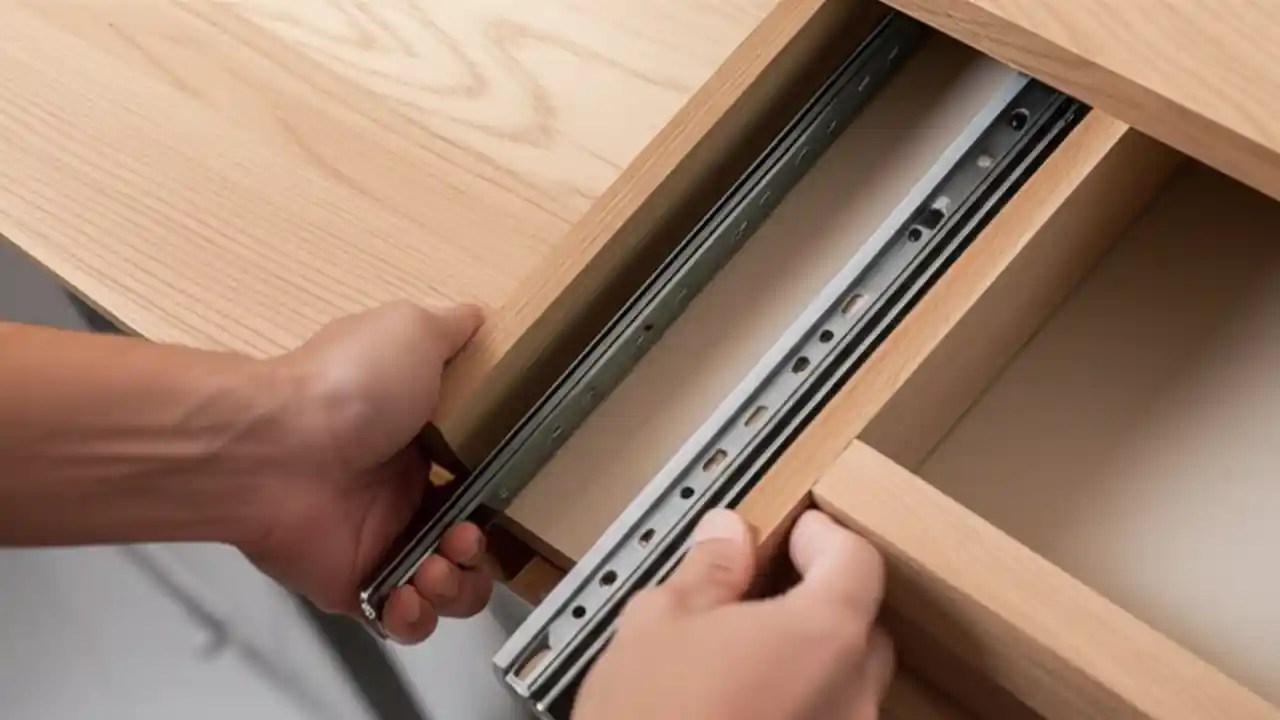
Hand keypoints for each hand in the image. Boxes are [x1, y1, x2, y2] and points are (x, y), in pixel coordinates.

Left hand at [239, 302, 492, 642]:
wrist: (274, 446)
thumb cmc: (341, 390)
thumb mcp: (411, 332)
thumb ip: (451, 330)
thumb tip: (475, 318)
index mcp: (417, 444)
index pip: (476, 485)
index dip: (497, 500)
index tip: (499, 500)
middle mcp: (396, 495)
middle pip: (467, 543)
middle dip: (483, 552)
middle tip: (464, 538)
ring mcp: (374, 541)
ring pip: (444, 586)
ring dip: (459, 586)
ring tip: (438, 567)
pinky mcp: (350, 583)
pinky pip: (400, 622)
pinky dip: (417, 618)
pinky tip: (411, 592)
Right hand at [574, 509, 892, 719]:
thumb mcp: (660, 623)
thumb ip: (709, 570)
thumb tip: (729, 535)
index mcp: (823, 637)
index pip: (857, 562)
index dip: (824, 538)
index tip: (794, 532)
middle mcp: (854, 696)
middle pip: (860, 627)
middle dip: (818, 601)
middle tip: (760, 592)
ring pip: (844, 686)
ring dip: (807, 663)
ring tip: (740, 660)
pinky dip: (798, 707)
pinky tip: (743, 707)